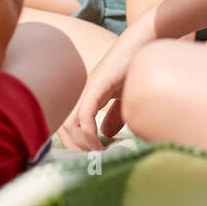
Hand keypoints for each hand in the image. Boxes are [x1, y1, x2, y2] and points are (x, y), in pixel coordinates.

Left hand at [59, 12, 158, 150]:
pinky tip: (100, 145)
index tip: (85, 159)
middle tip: (88, 164)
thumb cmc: (135, 65)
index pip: (64, 123)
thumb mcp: (123, 97)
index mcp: (83, 94)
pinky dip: (89, 134)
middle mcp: (79, 91)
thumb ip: (114, 115)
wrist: (144, 41)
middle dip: (74, 149)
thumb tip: (105, 134)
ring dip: (81, 145)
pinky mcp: (95, 86)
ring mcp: (86, 88)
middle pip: (62, 126)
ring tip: (95, 157)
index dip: (71, 143)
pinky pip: (84, 117)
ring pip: (69, 124)